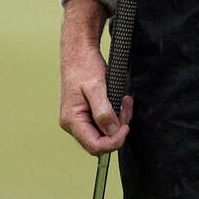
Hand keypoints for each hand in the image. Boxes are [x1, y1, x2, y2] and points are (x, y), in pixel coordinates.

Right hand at [59, 0, 132, 156]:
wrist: (79, 52)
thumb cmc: (84, 66)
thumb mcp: (96, 87)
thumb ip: (104, 112)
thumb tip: (113, 132)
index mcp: (72, 120)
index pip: (94, 146)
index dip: (113, 141)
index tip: (126, 126)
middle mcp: (73, 123)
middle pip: (99, 142)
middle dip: (117, 130)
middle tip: (126, 108)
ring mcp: (78, 119)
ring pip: (103, 133)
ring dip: (118, 121)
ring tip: (125, 102)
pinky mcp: (85, 113)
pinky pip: (102, 123)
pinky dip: (114, 115)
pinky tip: (119, 102)